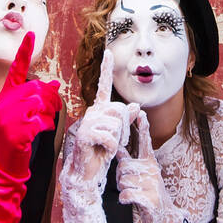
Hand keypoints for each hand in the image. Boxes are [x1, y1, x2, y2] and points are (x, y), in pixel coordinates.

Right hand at [0, 32, 61, 180]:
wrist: (3, 162)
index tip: (31, 33)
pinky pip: (40, 120)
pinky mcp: (15, 132)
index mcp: (5, 96)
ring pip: (39, 103)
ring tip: (43, 123)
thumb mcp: (23, 114)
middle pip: (36, 88)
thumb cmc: (15, 137)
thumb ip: (34, 98)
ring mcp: (7, 117)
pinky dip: (45, 125)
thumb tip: (54, 85)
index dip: (24, 51)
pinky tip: (40, 131)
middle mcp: (4, 103)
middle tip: (52, 110)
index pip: (16, 70)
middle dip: (49, 99)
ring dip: (48, 113)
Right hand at [66, 50, 138, 189]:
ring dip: (118, 140)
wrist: (86, 171)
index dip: (106, 69)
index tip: (108, 51)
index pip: (104, 87)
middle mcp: (92, 111)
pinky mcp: (85, 134)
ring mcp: (87, 122)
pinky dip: (112, 148)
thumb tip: (136, 106)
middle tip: (114, 141)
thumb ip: (126, 120)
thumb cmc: (101, 152)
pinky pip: (111, 137)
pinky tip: (102, 151)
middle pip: (121, 110)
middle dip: (124, 128)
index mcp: (99, 109)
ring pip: (117, 125)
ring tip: (105, 147)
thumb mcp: (117, 134)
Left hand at [115, 112, 186, 222]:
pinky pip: (126, 194)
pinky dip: (125, 199)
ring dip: (123, 190)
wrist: (165, 219)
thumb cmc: (150, 195)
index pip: (145, 142)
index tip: (140, 112)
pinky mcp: (149, 198)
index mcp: (150, 163)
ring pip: (122, 181)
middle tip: (130, 186)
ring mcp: (152, 183)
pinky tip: (131, 202)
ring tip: (134, 194)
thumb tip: (117, 148)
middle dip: (120, 177)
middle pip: (123, 166)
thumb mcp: (143, 176)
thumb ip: (130, 163)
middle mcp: (152, 170)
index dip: (142, 128)